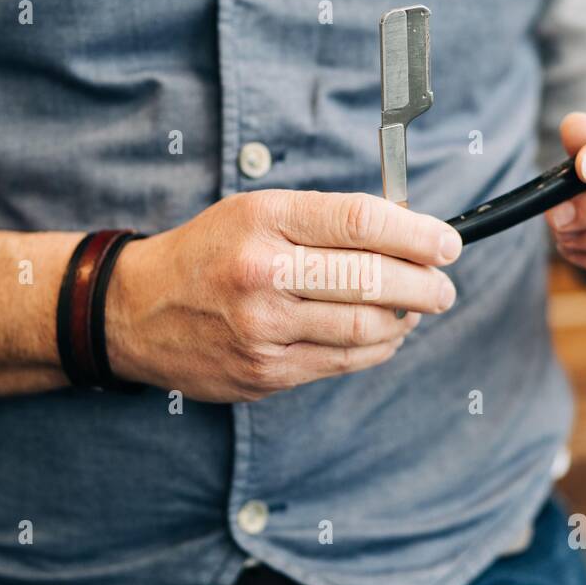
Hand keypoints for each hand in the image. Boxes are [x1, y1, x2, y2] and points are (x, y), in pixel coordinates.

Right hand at [105, 190, 462, 401]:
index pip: (361, 221)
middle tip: (443, 288)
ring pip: (365, 328)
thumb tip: (408, 231)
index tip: (448, 244)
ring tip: (415, 310)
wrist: (137, 311)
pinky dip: (377, 349)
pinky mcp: (265, 372)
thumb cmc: (210, 253)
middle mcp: (263, 273)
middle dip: (424, 286)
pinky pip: (343, 363)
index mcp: (264, 220)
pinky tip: (385, 335)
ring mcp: (263, 329)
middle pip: (371, 279)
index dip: (417, 234)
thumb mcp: (257, 212)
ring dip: (405, 320)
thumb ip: (326, 220)